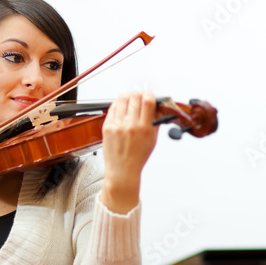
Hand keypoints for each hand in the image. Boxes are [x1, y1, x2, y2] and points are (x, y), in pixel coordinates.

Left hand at [99, 90, 158, 213]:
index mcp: (145, 128)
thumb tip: (157, 106)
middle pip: (134, 97)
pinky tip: (121, 106)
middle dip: (138, 93)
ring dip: (127, 96)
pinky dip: (118, 104)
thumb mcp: (153, 139)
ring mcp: (117, 126)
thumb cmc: (138, 157)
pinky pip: (112, 108)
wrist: (122, 171)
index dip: (149, 94)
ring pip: (122, 99)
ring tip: (130, 99)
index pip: (148, 101)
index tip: (149, 94)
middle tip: (140, 95)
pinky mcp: (107, 127)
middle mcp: (130, 126)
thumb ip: (156, 121)